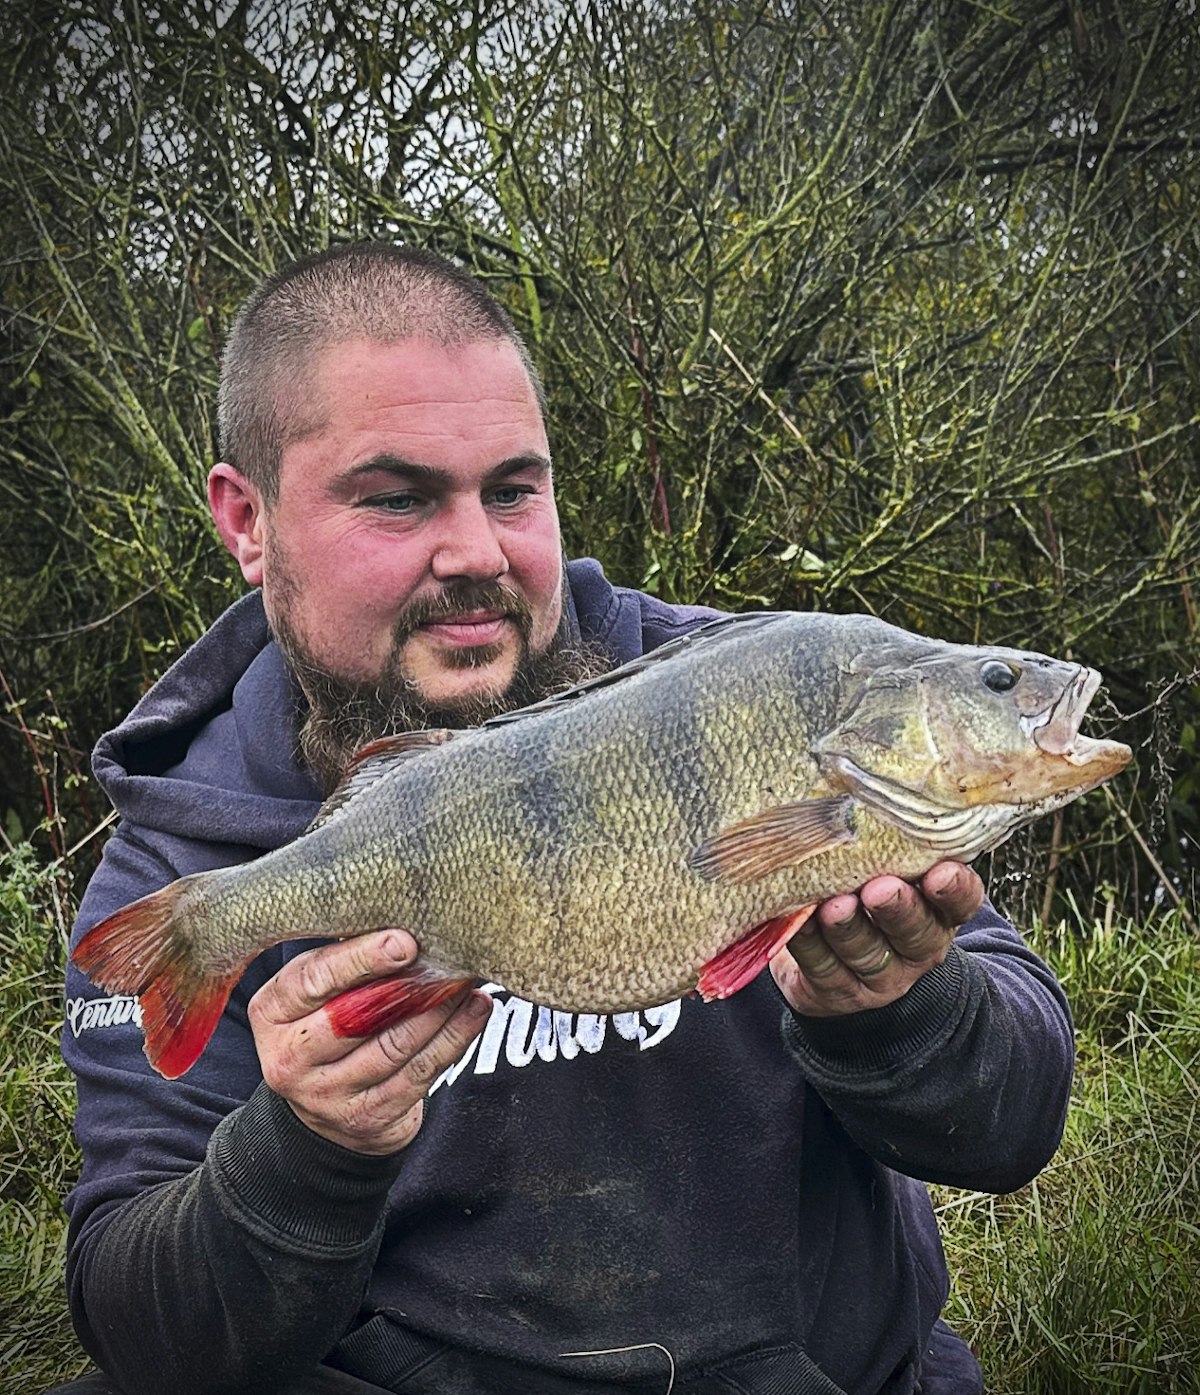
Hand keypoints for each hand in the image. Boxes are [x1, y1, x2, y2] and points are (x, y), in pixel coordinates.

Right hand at [248, 930, 490, 1154]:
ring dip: (440, 1010)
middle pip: (353, 1016)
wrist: (326, 1112)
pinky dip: (454, 1039)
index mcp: (271, 1012)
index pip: (313, 979)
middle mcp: (290, 1057)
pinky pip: (418, 1074)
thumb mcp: (316, 991)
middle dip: (408, 985)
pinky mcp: (366, 1118)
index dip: (360, 959)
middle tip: (450, 958)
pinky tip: (475, 1011)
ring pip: (393, 1046)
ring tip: (468, 980)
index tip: (405, 942)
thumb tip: (403, 917)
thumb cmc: (327, 1025)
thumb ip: (345, 960)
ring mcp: (325, 1095)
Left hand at [769, 861, 983, 1016]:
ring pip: (867, 952)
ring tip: (835, 905)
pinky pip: (823, 967)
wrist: (834, 961)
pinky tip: (799, 920)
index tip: (943, 870)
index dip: (956, 889)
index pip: (961, 902)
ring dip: (849, 928)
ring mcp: (879, 975)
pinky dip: (809, 943)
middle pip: (915, 933)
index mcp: (939, 912)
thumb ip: (889, 843)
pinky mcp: (837, 992)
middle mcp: (917, 947)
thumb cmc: (863, 889)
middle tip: (880, 888)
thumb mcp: (887, 868)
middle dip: (898, 909)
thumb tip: (865, 787)